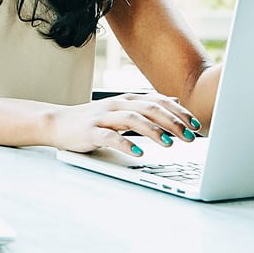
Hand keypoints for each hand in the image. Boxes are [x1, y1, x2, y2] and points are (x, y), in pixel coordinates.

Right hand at [48, 93, 200, 158]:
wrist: (57, 123)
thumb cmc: (92, 119)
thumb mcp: (122, 109)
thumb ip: (146, 105)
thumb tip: (174, 100)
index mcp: (127, 99)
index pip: (158, 101)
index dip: (179, 112)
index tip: (196, 125)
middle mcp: (117, 104)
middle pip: (149, 108)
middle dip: (172, 122)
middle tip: (189, 137)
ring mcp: (103, 117)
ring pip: (132, 119)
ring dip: (154, 131)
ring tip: (170, 144)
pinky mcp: (90, 131)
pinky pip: (110, 136)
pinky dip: (126, 144)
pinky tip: (138, 153)